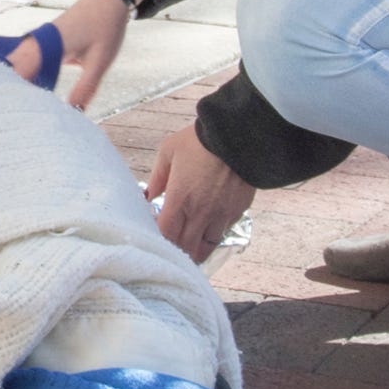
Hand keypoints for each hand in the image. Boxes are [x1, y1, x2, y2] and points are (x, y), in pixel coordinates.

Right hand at [8, 0, 144, 109]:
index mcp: (48, 45)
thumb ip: (85, 88)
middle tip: (5, 114)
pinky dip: (21, 75)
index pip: (19, 71)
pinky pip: (22, 61)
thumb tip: (73, 113)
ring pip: (13, 64)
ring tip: (10, 107)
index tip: (11, 111)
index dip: (12, 91)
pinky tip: (24, 92)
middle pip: (9, 68)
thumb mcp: (100, 61)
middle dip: (7, 90)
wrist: (108, 1)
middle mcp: (36, 41)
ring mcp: (36, 41)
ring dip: (12, 82)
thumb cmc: (105, 28)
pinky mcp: (40, 43)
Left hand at [147, 124, 256, 262]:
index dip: (158, 240)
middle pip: (185, 247)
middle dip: (176, 252)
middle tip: (170, 250)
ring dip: (195, 250)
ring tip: (189, 249)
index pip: (165, 234)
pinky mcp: (237, 211)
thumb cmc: (200, 141)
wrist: (239, 136)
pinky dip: (213, 236)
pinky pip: (223, 233)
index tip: (155, 237)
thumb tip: (148, 196)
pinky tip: (208, 231)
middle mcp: (200, 213)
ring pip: (206, 247)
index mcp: (180, 199)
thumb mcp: (169, 151)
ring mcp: (220, 215)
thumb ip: (158, 177)